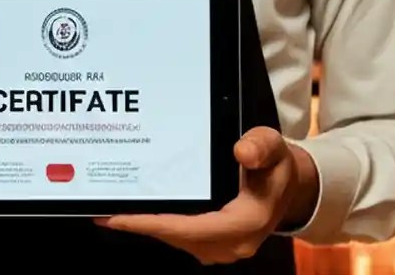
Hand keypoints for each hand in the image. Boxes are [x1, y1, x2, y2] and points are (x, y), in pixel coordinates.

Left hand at [96, 127, 316, 265]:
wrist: (290, 186)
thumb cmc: (276, 165)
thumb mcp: (273, 146)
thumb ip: (260, 147)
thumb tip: (241, 151)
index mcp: (246, 222)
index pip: (190, 229)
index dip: (153, 225)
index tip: (120, 218)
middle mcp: (233, 244)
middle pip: (178, 238)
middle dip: (141, 226)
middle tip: (104, 213)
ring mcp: (224, 248)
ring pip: (178, 241)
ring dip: (148, 228)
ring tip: (113, 214)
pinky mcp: (216, 244)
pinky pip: (183, 238)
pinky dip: (161, 227)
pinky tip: (140, 215)